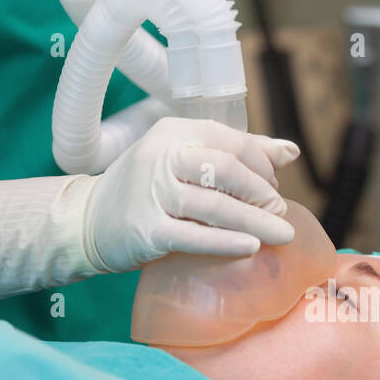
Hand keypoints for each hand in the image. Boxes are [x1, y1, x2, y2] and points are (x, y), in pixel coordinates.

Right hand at [82, 117, 299, 272]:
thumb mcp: (183, 160)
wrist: (88, 222)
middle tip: (280, 212)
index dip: (261, 164)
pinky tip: (251, 247)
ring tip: (281, 235)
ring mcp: (152, 193)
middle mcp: (160, 156)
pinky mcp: (147, 230)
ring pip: (215, 205)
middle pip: (226, 169)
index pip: (231, 141)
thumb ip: (235, 153)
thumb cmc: (147, 190)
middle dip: (261, 193)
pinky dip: (227, 242)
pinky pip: (195, 236)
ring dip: (255, 221)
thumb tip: (291, 152)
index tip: (274, 185)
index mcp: (173, 132)